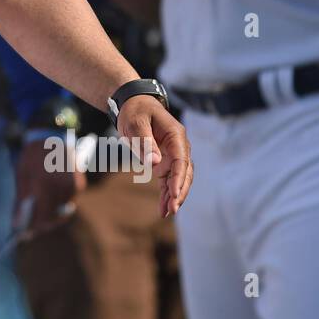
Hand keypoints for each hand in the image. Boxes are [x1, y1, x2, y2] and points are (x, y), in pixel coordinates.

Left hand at [13, 136, 85, 239]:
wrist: (51, 137)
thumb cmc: (32, 157)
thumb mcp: (21, 178)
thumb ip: (20, 203)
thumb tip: (16, 225)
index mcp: (44, 184)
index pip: (42, 216)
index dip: (33, 227)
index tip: (25, 234)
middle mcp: (61, 187)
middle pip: (53, 217)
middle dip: (41, 224)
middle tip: (30, 227)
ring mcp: (72, 186)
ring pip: (61, 212)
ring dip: (51, 215)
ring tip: (39, 211)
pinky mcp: (79, 185)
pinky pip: (68, 203)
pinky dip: (59, 205)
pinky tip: (50, 201)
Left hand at [114, 94, 192, 216]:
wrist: (133, 105)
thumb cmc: (135, 111)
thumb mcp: (136, 123)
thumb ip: (145, 142)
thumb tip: (156, 163)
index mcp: (175, 135)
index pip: (181, 160)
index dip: (179, 178)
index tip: (175, 194)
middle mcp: (179, 146)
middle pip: (184, 173)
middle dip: (179, 192)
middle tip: (172, 209)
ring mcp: (173, 155)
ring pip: (178, 179)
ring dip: (174, 196)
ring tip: (166, 213)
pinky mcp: (165, 162)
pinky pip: (168, 180)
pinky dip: (167, 194)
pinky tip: (163, 209)